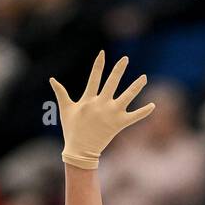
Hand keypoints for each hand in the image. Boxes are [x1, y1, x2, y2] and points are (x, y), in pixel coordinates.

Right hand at [49, 52, 154, 169]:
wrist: (80, 151)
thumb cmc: (72, 130)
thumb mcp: (65, 110)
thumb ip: (61, 93)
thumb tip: (52, 79)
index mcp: (88, 99)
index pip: (94, 77)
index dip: (99, 64)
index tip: (103, 53)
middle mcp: (101, 104)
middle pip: (112, 82)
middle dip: (119, 69)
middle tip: (125, 58)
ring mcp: (111, 114)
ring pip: (127, 96)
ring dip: (136, 86)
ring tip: (144, 77)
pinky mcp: (119, 124)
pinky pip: (134, 117)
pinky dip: (143, 112)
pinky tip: (152, 105)